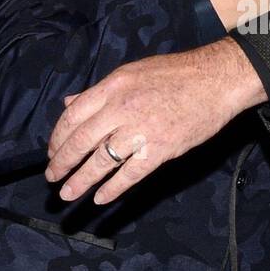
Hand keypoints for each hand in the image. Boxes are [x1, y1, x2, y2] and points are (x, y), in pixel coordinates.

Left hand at [46, 38, 266, 203]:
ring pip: (101, 161)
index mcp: (112, 87)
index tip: (52, 151)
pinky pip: (130, 174)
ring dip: (81, 180)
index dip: (58, 138)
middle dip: (63, 162)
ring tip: (68, 194)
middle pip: (81, 141)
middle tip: (53, 177)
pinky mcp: (160, 149)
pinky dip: (113, 188)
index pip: (73, 116)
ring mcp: (141, 130)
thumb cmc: (176, 73)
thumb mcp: (132, 72)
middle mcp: (121, 108)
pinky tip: (101, 198)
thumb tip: (70, 103)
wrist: (216, 80)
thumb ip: (100, 91)